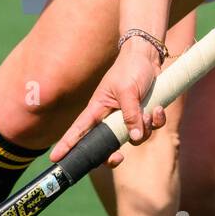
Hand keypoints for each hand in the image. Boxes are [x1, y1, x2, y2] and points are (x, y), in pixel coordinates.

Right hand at [50, 40, 164, 165]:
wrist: (148, 56)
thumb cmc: (131, 69)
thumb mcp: (128, 91)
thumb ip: (130, 115)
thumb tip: (135, 138)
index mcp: (97, 108)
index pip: (78, 130)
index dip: (66, 144)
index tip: (55, 159)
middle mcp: (109, 116)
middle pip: (105, 145)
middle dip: (112, 155)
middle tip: (119, 157)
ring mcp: (126, 117)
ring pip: (132, 138)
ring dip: (145, 129)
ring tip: (150, 112)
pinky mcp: (141, 115)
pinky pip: (149, 129)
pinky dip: (156, 121)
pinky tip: (159, 109)